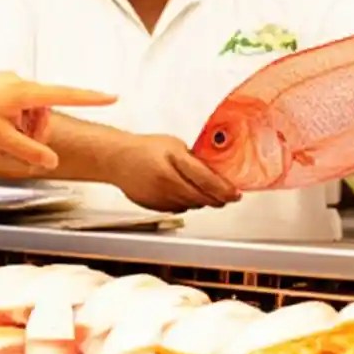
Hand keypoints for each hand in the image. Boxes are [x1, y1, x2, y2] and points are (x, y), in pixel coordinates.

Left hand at [0, 72, 115, 168]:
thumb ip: (28, 150)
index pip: (66, 95)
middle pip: (45, 107)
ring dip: (23, 125)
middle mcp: (18, 82)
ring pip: (27, 107)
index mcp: (25, 92)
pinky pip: (13, 103)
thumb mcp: (0, 139)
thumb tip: (51, 161)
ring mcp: (5, 81)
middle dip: (39, 128)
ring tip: (3, 137)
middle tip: (24, 146)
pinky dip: (11, 118)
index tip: (113, 97)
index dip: (91, 98)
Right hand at [115, 135, 241, 213]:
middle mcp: (166, 182)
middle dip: (217, 198)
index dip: (225, 190)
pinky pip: (178, 208)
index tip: (236, 193)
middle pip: (202, 198)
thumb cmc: (143, 149)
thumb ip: (194, 158)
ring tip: (205, 192)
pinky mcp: (154, 207)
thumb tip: (217, 170)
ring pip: (192, 205)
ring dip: (202, 201)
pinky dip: (186, 203)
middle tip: (227, 195)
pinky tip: (183, 192)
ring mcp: (159, 197)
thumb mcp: (174, 144)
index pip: (207, 181)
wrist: (116, 159)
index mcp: (173, 162)